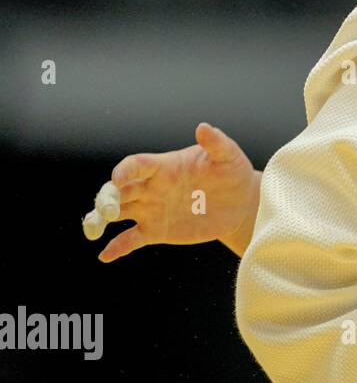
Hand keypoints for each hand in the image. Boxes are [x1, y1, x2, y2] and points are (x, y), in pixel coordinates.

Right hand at [97, 123, 261, 261]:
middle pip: (118, 190)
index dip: (125, 170)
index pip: (136, 165)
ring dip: (99, 220)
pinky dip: (116, 247)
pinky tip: (105, 255)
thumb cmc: (232, 172)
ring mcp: (150, 209)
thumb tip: (203, 127)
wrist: (240, 202)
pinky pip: (130, 239)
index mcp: (163, 167)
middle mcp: (150, 187)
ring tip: (91, 231)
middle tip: (108, 210)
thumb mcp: (228, 156)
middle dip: (107, 198)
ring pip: (116, 213)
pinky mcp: (156, 230)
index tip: (118, 178)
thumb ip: (216, 143)